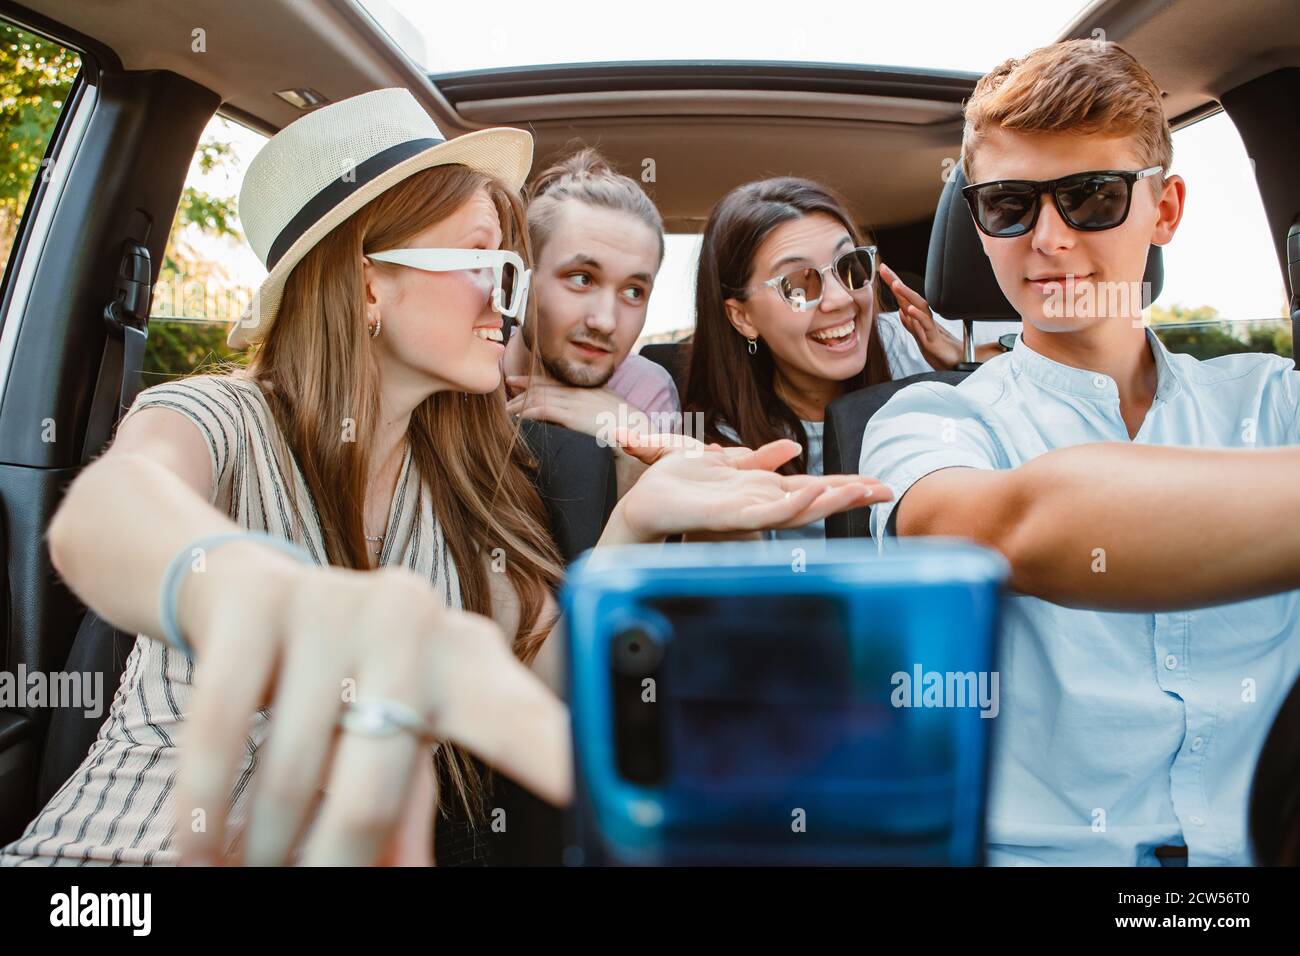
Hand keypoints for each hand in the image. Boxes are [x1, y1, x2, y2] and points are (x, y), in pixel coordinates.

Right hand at [175, 549, 570, 865]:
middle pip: (374, 792)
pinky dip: (201, 808)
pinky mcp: (259, 604)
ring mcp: (336, 604)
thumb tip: (405, 887)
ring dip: (258, 848)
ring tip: (239, 871)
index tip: (595, 796)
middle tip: (296, 890)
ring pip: (291, 775)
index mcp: (468, 662)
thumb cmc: (342, 676)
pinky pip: (220, 732)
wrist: (242, 588)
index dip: (558, 758)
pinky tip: (196, 847)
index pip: (527, 720)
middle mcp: (415, 621)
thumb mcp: (387, 735)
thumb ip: (403, 813)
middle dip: (328, 864)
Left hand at [505, 374, 633, 440]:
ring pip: (538, 397)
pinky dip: (527, 413)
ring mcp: (574, 402)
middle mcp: (577, 392)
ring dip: (519, 404)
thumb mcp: (608, 411)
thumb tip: (576, 417)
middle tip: (505, 394)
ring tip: (506, 412)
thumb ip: (591, 409)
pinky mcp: (572, 415)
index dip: (532, 380)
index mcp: (586, 389)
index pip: (554, 381)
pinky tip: (518, 419)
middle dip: (521, 389)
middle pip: (542, 387)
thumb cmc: (626, 425)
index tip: (516, 381)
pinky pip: (542, 410)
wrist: (637, 428)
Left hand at [606, 432, 891, 540]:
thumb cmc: (680, 488)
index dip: (845, 486)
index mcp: (764, 492)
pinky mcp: (732, 519)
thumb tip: (792, 447)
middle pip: (816, 500)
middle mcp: (762, 505)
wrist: (645, 505)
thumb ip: (759, 457)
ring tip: (862, 489)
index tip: (879, 483)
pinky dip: (791, 504)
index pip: (814, 488)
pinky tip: (813, 494)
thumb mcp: (726, 463)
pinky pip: (767, 513)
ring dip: (831, 499)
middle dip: (852, 495)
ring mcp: (750, 514)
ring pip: (799, 508)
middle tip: (887, 490)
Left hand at [880, 262, 965, 370]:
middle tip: (884, 269)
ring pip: (919, 307)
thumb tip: (902, 312)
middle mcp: (925, 321)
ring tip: (895, 284)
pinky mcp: (934, 341)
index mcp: (921, 319)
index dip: (894, 283)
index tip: (883, 270)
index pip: (905, 297)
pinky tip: (909, 310)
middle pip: (910, 297)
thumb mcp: (922, 336)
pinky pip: (926, 326)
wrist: (958, 365)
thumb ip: (911, 324)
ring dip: (907, 294)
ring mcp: (930, 329)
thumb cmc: (942, 351)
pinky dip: (918, 317)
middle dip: (896, 282)